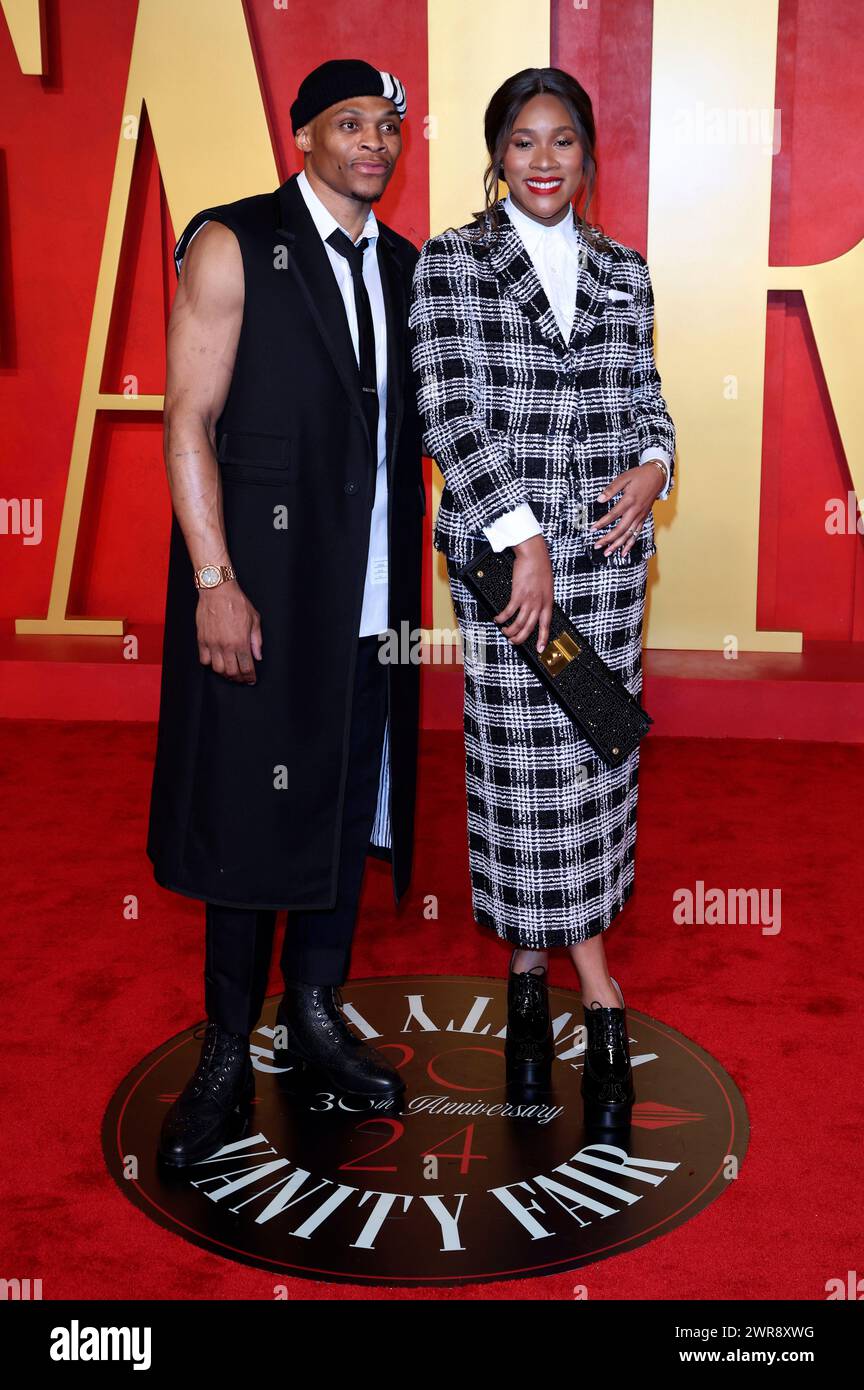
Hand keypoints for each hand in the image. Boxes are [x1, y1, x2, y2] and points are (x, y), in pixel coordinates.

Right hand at [196, 581, 262, 683]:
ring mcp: (212, 644)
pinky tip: (216, 661)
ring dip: (224, 673)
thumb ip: (256, 640)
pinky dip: (210, 664)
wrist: (217, 591)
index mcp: (241, 642)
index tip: (251, 680)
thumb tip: (258, 655)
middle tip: (242, 678)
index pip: (246, 668)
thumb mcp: (254, 619)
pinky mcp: (201, 640)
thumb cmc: (236, 602)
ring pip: (217, 669)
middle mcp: (226, 646)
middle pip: (232, 672)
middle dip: (239, 678)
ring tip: (230, 671)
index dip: (250, 677)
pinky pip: (204, 660)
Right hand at [492, 533, 553, 653]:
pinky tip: (498, 619)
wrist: (534, 555)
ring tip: (504, 631)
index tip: (539, 649)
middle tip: (513, 641)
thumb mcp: (547, 586)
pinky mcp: (518, 595)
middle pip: (529, 628)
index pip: (546, 625)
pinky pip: (509, 612)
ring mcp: (529, 600)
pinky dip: (502, 618)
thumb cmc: (540, 566)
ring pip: (519, 623)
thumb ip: (543, 598)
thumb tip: (538, 608)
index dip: (543, 639)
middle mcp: (539, 604)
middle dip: (520, 638)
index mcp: (548, 602)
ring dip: (510, 630)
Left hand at [591, 462, 664, 555]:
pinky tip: (623, 552)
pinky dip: (630, 544)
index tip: (592, 529)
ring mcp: (640, 516)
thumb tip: (599, 499)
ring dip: (618, 545)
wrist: (657, 476)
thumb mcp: (624, 478)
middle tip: (597, 545)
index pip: (613, 515)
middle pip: (621, 529)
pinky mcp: (643, 518)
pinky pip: (636, 534)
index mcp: (629, 500)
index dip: (602, 523)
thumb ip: (611, 489)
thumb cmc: (639, 476)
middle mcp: (635, 511)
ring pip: (629, 534)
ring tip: (607, 552)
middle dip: (608, 539)